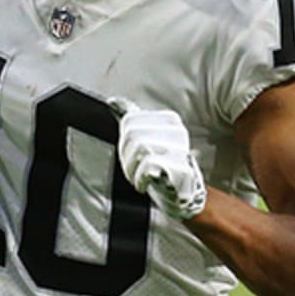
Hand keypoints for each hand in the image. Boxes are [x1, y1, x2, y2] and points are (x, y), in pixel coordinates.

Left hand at [110, 98, 206, 219]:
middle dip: (127, 157)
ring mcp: (181, 151)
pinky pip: (148, 167)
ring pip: (139, 150)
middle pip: (132, 136)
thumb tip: (112, 101)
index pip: (129, 121)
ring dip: (133, 170)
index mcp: (169, 120)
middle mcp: (178, 132)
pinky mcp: (181, 171)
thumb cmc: (159, 165)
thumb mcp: (144, 138)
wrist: (179, 194)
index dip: (124, 142)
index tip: (133, 154)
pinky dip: (141, 178)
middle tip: (136, 169)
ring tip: (142, 176)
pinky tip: (147, 182)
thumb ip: (131, 118)